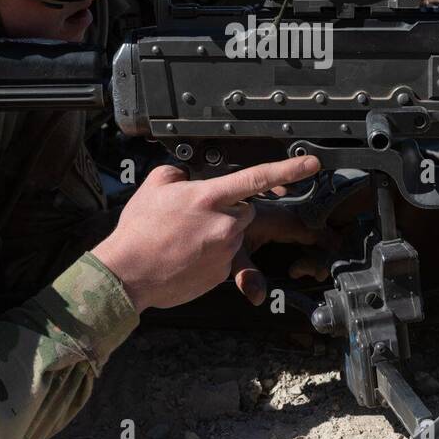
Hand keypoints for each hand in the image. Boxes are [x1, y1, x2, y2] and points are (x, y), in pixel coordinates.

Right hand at [92, 155, 320, 312]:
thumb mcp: (154, 187)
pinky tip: (186, 255)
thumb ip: (178, 174)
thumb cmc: (138, 232)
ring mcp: (225, 251)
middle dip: (228, 210)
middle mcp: (223, 224)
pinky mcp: (221, 274)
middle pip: (245, 210)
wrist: (128, 274)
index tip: (311, 165)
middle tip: (197, 217)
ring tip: (186, 238)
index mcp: (209, 198)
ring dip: (218, 233)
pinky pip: (226, 258)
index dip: (288, 170)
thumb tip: (187, 176)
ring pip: (235, 235)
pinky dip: (210, 255)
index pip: (256, 178)